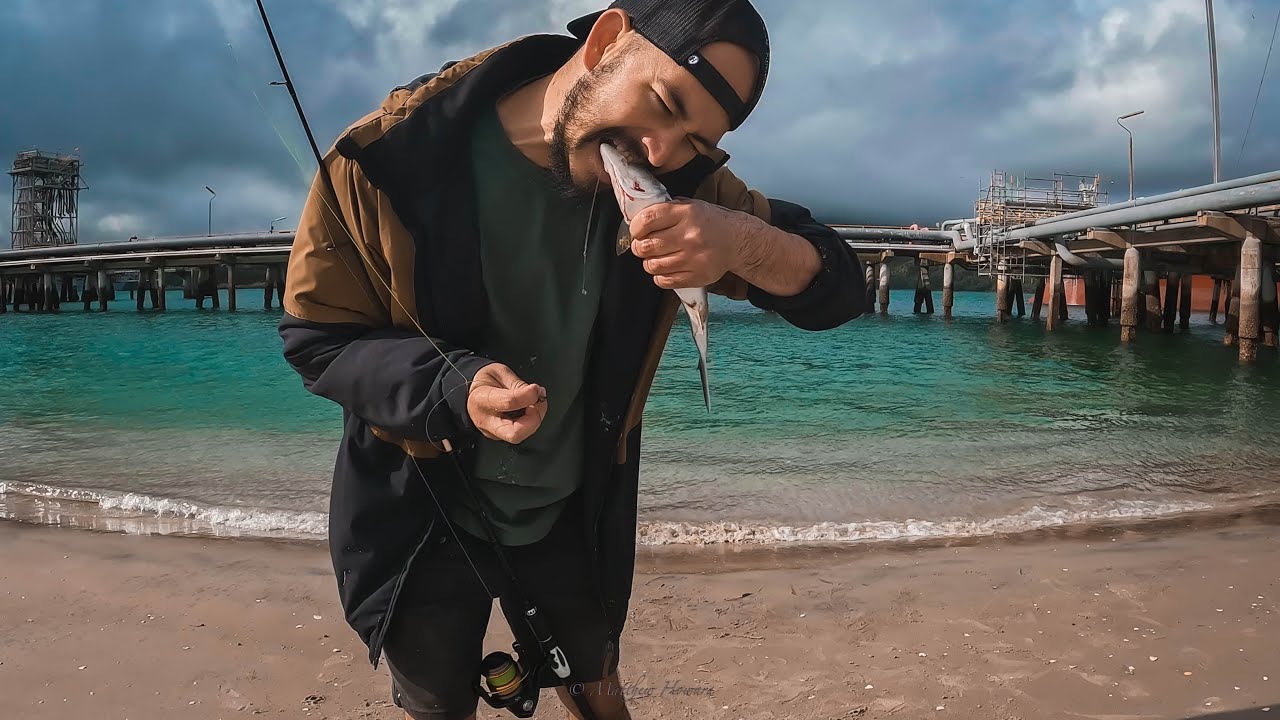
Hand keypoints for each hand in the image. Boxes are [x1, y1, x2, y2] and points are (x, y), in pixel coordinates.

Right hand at [466, 363, 545, 443]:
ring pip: (519, 436)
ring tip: (535, 402)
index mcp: (482, 399)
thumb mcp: (499, 372)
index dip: (528, 395)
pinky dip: (530, 421)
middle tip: (538, 403)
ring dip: (534, 419)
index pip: (509, 403)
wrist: (470, 392)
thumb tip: (536, 393)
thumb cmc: (484, 381)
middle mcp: (486, 420)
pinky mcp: (499, 436)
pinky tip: (529, 409)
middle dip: (534, 419)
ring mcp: (492, 432)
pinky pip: (520, 433)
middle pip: (514, 434)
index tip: (536, 389)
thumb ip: (518, 384)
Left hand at [628, 199, 761, 288]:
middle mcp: (689, 236)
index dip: (635, 227)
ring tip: (656, 257)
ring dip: (649, 262)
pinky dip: (659, 276)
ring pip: (652, 266)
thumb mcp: (690, 206)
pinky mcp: (696, 276)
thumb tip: (638, 220)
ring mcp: (693, 258)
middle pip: (646, 246)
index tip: (637, 230)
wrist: (736, 240)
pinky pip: (664, 281)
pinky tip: (666, 268)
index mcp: (686, 214)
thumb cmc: (710, 222)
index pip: (647, 220)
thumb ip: (666, 210)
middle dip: (639, 246)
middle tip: (643, 245)